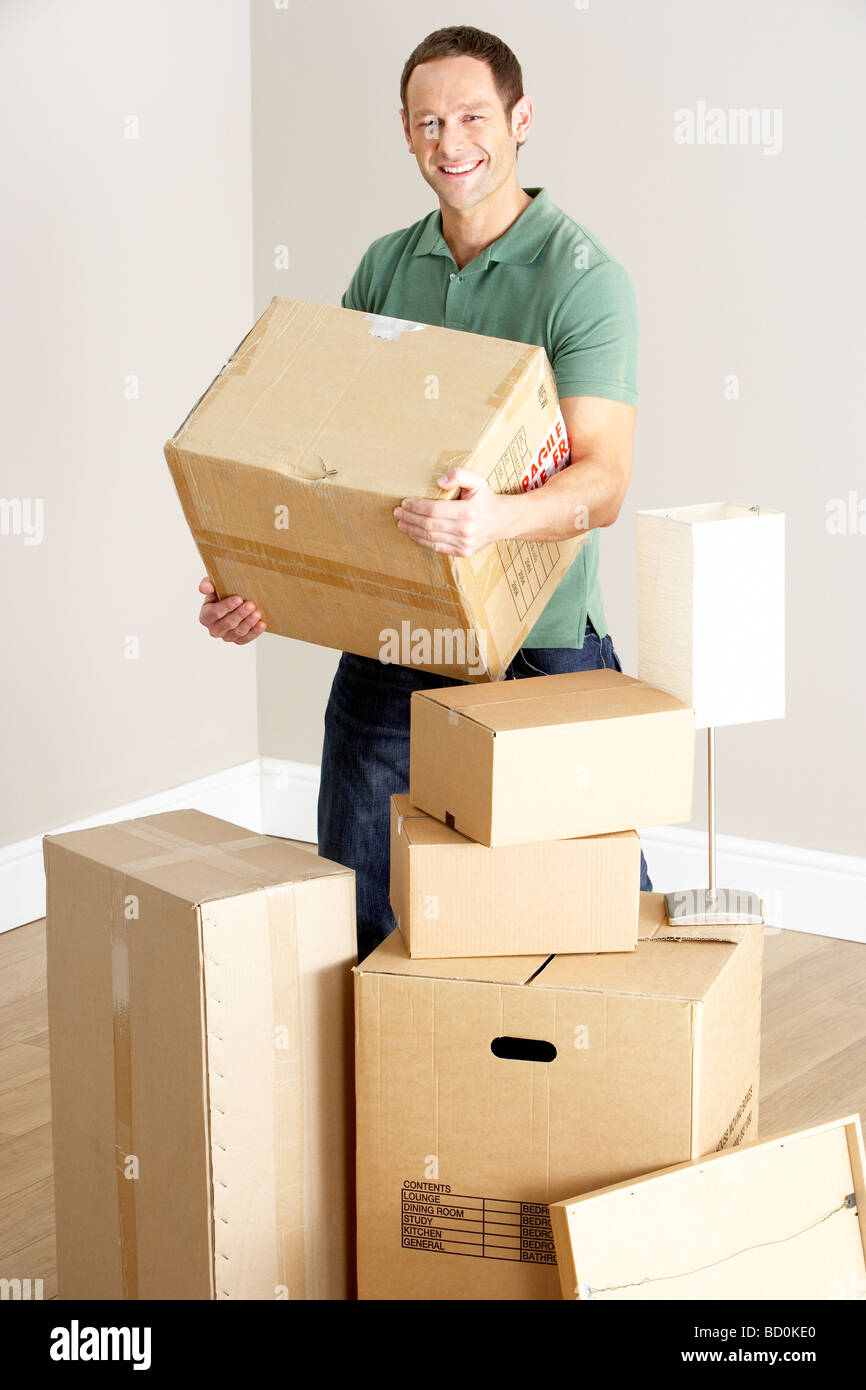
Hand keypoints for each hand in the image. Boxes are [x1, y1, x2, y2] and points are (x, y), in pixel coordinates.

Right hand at [198, 577, 266, 643]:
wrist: (235, 601)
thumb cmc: (223, 593)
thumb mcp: (214, 585)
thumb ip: (208, 584)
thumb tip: (204, 588)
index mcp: (206, 616)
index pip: (214, 613)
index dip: (226, 606)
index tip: (238, 598)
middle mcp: (214, 629)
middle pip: (227, 623)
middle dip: (240, 614)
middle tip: (250, 605)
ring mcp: (226, 636)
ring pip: (238, 631)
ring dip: (249, 622)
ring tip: (257, 613)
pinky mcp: (238, 640)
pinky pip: (247, 638)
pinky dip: (255, 631)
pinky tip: (262, 624)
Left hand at [393, 467, 515, 556]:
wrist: (503, 520)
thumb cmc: (486, 498)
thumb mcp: (478, 479)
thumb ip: (460, 475)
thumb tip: (439, 482)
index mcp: (468, 512)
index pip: (434, 510)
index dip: (416, 507)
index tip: (405, 502)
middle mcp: (466, 530)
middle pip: (429, 525)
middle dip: (410, 518)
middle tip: (398, 512)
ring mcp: (464, 544)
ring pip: (430, 538)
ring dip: (412, 530)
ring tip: (402, 523)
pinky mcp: (462, 552)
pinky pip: (437, 547)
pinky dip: (422, 541)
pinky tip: (414, 533)